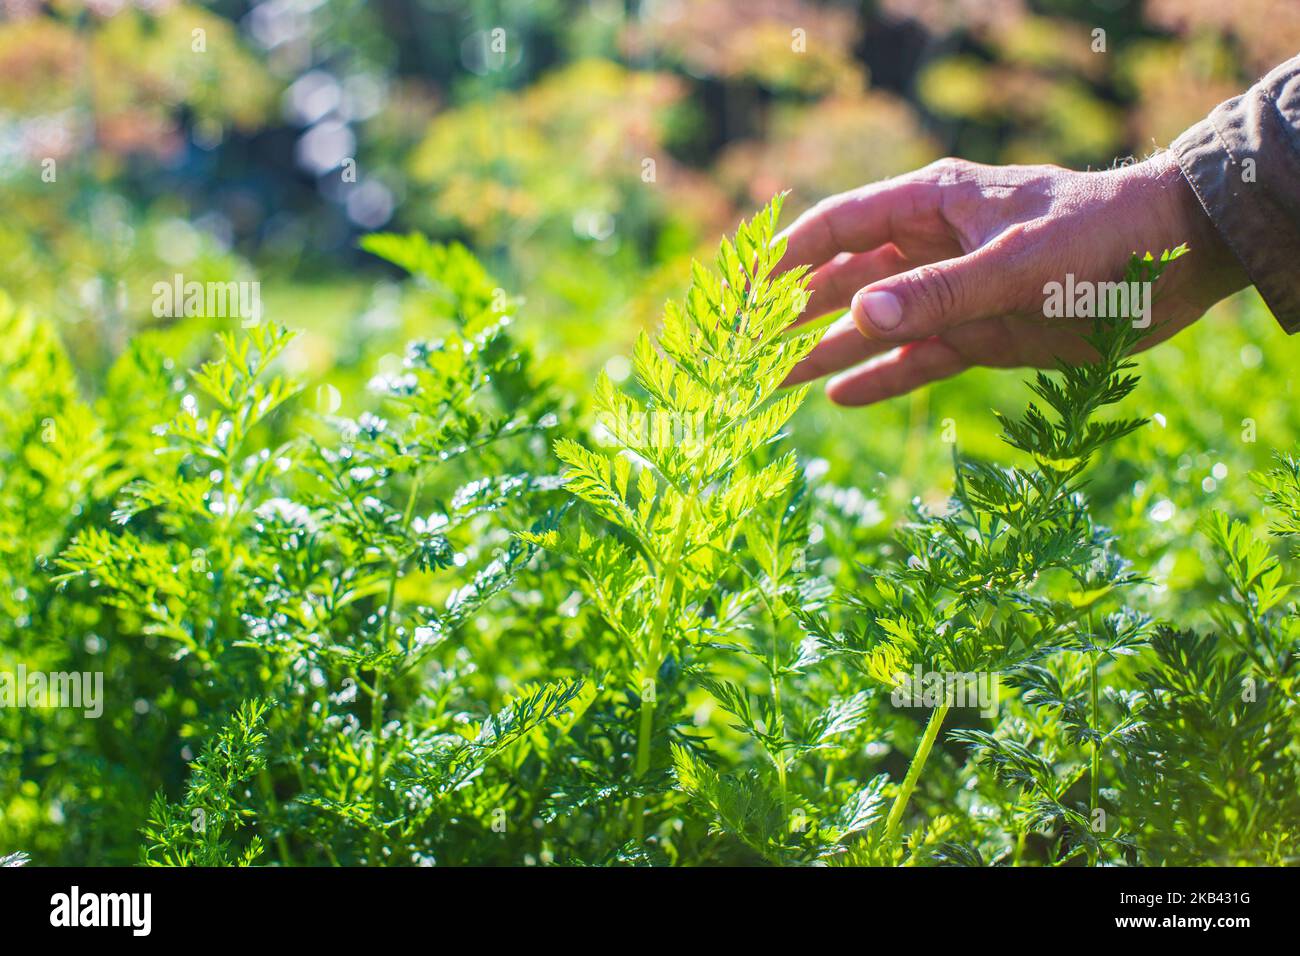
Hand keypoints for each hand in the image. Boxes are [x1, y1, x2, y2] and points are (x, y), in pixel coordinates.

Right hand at [778, 152, 1248, 405]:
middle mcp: (930, 247)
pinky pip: (914, 358)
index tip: (742, 294)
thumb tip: (856, 318)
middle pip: (844, 280)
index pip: (838, 225)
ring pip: (873, 325)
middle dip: (796, 314)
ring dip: (827, 351)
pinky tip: (839, 396)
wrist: (1176, 264)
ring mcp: (952, 294)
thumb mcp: (1014, 264)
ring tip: (775, 383)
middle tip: (748, 353)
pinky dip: (880, 377)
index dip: (786, 257)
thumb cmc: (1098, 237)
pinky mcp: (978, 335)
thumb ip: (936, 294)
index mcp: (931, 204)